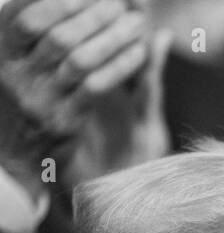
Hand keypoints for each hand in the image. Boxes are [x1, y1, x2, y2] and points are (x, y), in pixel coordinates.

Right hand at [0, 0, 154, 198]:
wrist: (18, 156)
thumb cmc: (20, 96)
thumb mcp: (13, 61)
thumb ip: (27, 27)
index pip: (24, 16)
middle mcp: (15, 76)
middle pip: (57, 35)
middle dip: (93, 13)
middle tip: (120, 3)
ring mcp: (40, 100)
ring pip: (80, 59)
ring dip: (113, 37)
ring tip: (136, 22)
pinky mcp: (65, 121)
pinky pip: (97, 87)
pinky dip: (120, 65)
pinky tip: (139, 52)